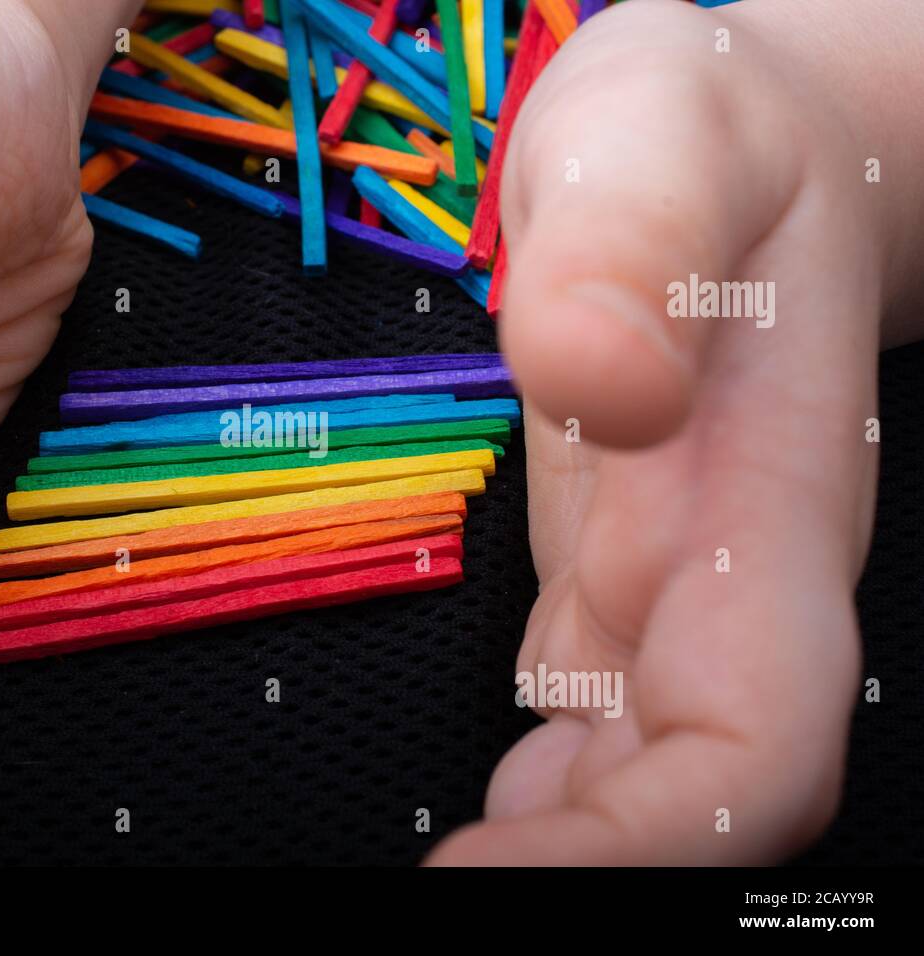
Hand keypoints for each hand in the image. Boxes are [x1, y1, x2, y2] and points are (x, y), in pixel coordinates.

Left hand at [430, 0, 905, 863]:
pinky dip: (542, 806)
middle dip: (578, 880)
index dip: (646, 844)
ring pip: (640, 780)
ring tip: (429, 879)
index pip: (752, 742)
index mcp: (760, 501)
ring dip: (550, 859)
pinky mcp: (610, 581)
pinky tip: (480, 830)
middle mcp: (722, 577)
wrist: (722, 149)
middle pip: (693, 795)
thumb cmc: (697, 132)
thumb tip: (600, 384)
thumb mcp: (656, 132)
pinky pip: (592, 730)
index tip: (482, 874)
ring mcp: (668, 590)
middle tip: (422, 898)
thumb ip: (630, 240)